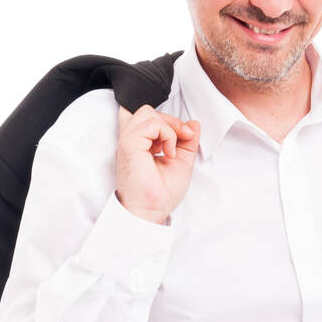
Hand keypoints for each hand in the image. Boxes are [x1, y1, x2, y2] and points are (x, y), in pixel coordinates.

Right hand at [115, 104, 200, 221]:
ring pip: (148, 113)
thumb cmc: (160, 194)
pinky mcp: (130, 144)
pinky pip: (151, 124)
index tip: (186, 136)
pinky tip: (169, 152)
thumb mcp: (181, 162)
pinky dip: (167, 134)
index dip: (168, 121)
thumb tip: (193, 124)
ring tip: (174, 148)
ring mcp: (128, 141)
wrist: (152, 211)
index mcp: (140, 144)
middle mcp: (132, 141)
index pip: (149, 118)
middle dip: (171, 121)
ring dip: (169, 127)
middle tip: (184, 137)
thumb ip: (187, 143)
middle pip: (149, 111)